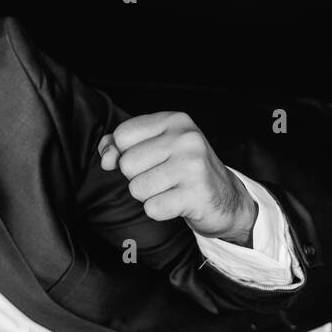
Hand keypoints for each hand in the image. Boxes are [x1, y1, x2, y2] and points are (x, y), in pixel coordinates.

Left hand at [98, 111, 257, 245]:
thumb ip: (122, 146)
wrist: (226, 198)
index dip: (122, 153)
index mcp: (174, 120)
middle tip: (163, 178)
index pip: (122, 135)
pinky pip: (152, 208)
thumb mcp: (156, 147)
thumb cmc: (184, 171)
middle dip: (137, 177)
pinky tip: (177, 202)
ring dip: (148, 196)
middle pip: (127, 164)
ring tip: (170, 189)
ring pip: (137, 188)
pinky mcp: (196, 194)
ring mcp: (193, 165)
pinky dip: (160, 211)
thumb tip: (105, 156)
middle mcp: (186, 138)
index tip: (143, 161)